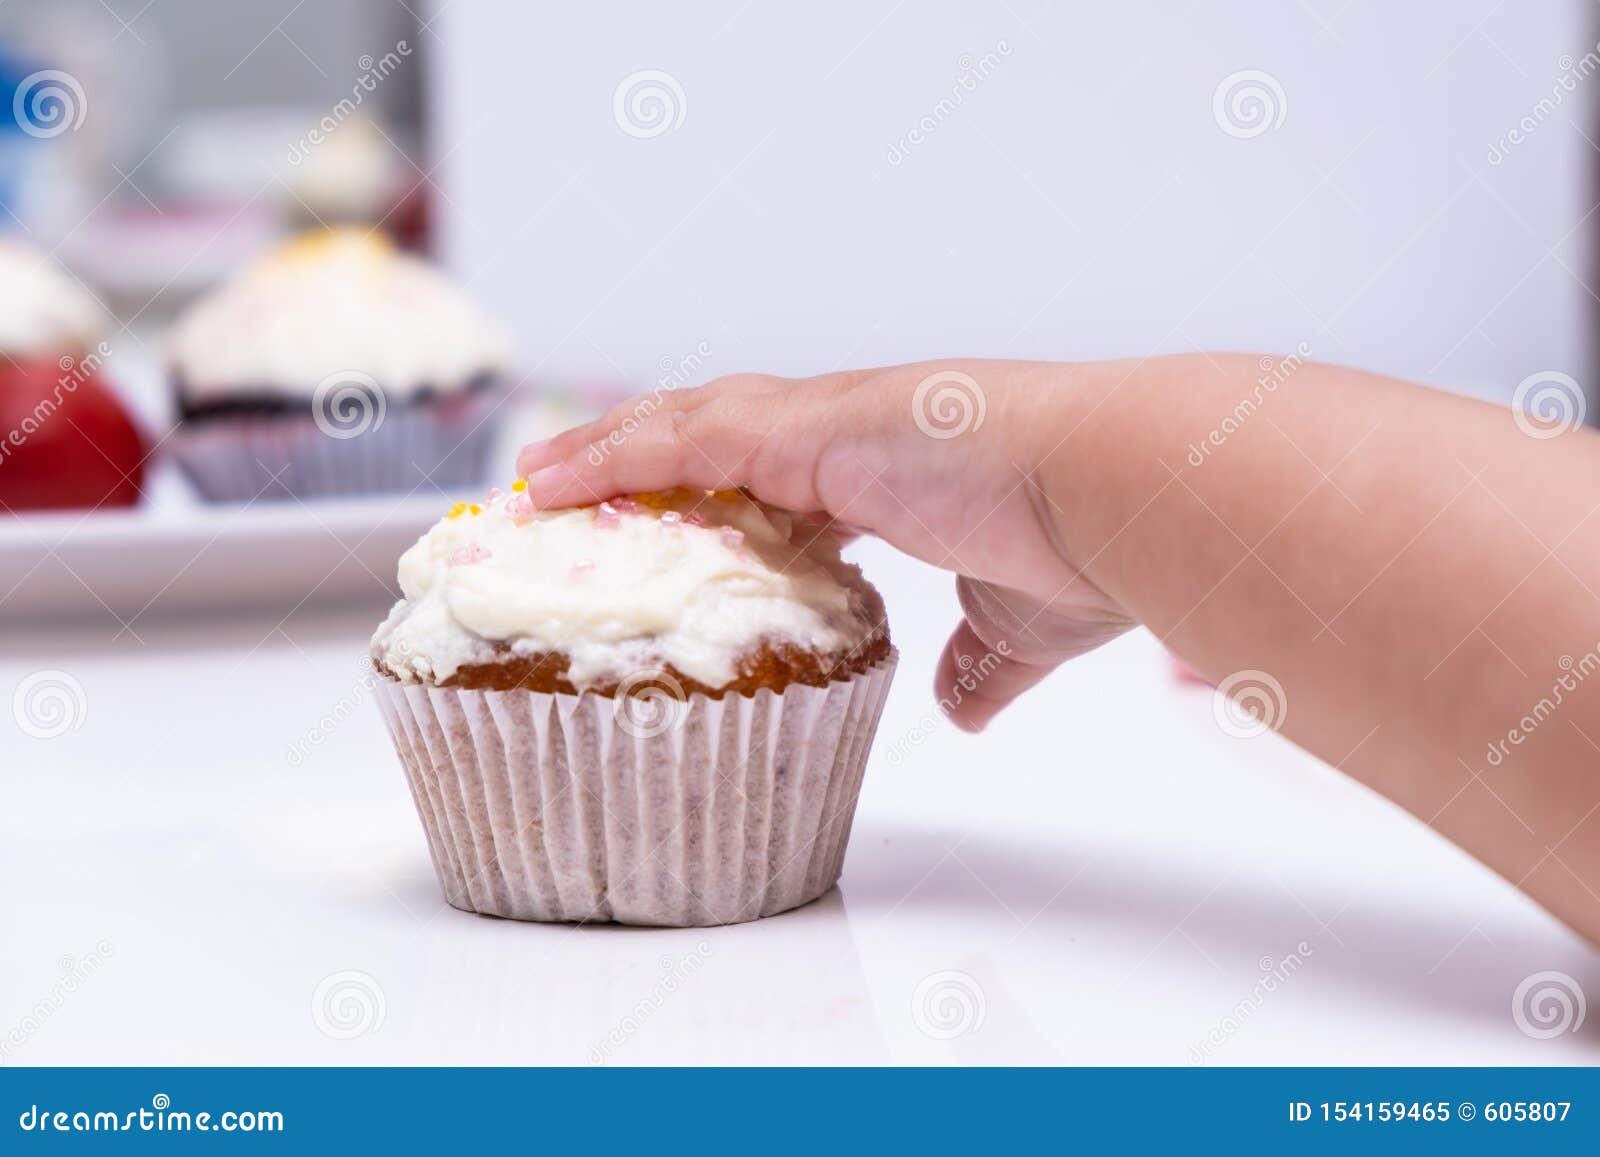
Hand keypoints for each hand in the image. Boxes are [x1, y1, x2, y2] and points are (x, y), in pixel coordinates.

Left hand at [517, 361, 1134, 729]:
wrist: (1117, 492)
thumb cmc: (1084, 547)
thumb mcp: (1015, 625)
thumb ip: (977, 662)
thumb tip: (960, 708)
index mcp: (889, 467)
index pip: (770, 470)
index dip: (710, 489)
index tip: (662, 520)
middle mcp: (849, 430)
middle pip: (712, 431)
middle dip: (641, 460)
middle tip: (570, 493)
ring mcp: (829, 422)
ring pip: (685, 423)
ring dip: (606, 449)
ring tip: (538, 480)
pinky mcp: (813, 429)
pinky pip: (682, 438)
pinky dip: (612, 455)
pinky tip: (555, 477)